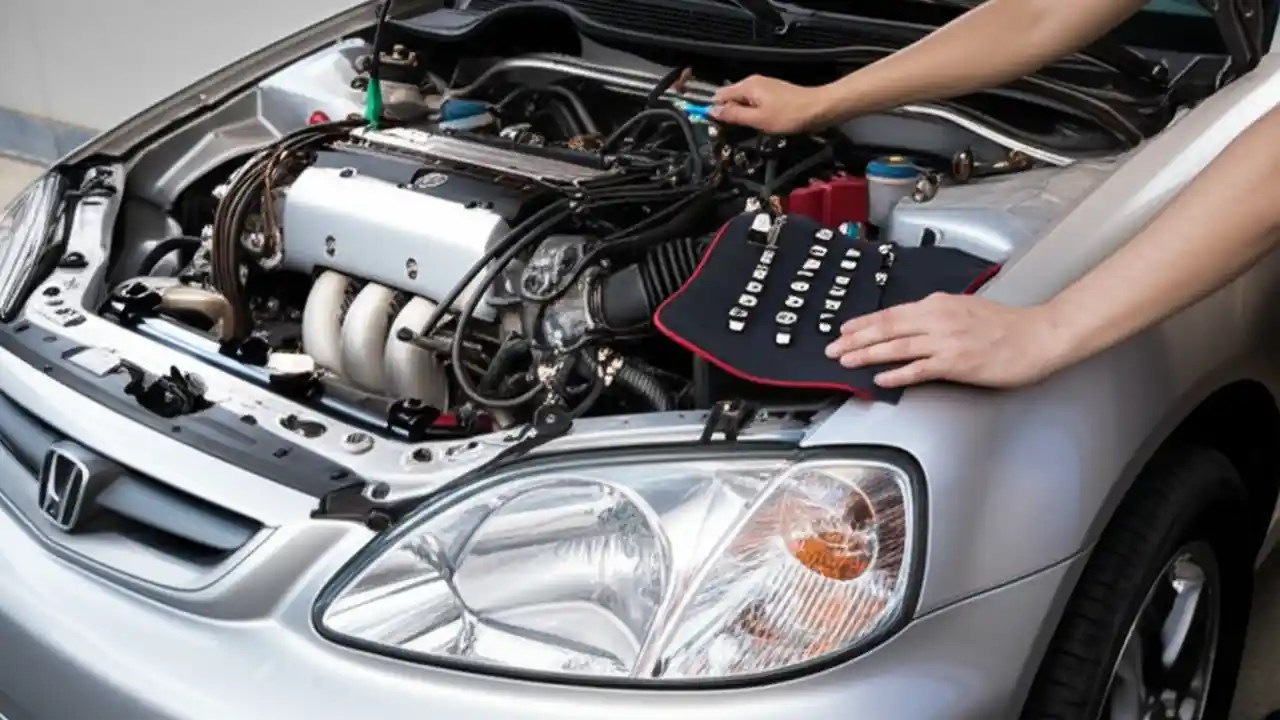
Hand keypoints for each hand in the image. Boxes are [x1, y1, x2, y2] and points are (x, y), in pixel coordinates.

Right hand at [710, 75, 832, 133]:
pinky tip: (757, 123)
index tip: (714, 128)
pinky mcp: (772, 93)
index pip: (719, 95)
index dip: (714, 110)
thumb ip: (734, 115)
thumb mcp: (758, 119)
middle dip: (727, 113)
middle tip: (729, 133)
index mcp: (747, 86)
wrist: (819, 108)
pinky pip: (753, 102)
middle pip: (729, 96)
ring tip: (743, 130)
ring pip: (741, 100)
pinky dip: (751, 112)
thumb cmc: (789, 115)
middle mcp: (752, 82)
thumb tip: (710, 110)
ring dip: (740, 114)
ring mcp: (763, 86)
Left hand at [823, 293, 1067, 388]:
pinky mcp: (957, 362)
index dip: (863, 323)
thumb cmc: (1006, 326)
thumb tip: (911, 326)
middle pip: (887, 328)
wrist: (1038, 336)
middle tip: (833, 348)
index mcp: (939, 304)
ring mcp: (946, 341)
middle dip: (855, 339)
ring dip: (868, 354)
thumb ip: (936, 316)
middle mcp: (938, 319)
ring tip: (846, 361)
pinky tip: (880, 378)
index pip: (891, 313)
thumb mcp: (964, 309)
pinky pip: (919, 368)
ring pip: (897, 347)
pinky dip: (897, 373)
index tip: (843, 330)